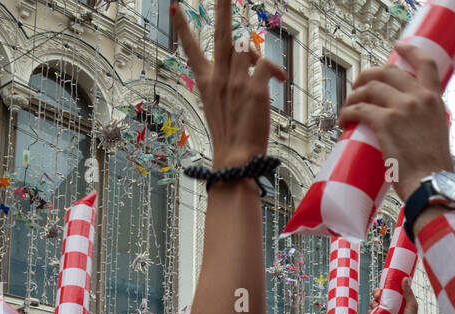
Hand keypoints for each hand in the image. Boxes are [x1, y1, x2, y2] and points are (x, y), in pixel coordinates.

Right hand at [172, 0, 284, 168]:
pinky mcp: (255, 88)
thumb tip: (249, 62)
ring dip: (256, 55)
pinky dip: (277, 69)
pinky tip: (280, 81)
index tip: (174, 6)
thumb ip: (230, 80)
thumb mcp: (219, 106)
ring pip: (247, 48)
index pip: (191, 48)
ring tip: (265, 74)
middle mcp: (219, 77)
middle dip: (222, 7)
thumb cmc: (230, 136)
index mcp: (206, 82)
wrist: (235, 158)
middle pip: (221, 34)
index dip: (182, 27)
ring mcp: (236, 81)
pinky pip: (267, 63)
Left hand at [338, 43, 452, 202]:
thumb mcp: (438, 133)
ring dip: (353, 96)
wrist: (432, 184)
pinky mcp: (385, 122)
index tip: (397, 47)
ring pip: (369, 88)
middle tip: (358, 85)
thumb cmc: (434, 169)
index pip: (426, 64)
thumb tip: (410, 121)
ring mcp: (402, 108)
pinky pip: (359, 109)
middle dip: (368, 75)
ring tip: (348, 107)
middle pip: (387, 72)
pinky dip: (347, 113)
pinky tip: (344, 121)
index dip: (409, 51)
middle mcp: (419, 98)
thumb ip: (426, 119)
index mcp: (435, 100)